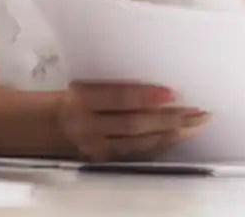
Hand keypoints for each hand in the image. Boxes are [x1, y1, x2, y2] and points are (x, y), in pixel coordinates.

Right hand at [58, 82, 209, 160]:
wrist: (46, 125)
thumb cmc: (72, 97)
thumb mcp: (84, 84)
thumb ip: (114, 87)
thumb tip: (157, 88)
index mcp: (80, 99)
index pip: (119, 98)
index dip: (147, 96)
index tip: (173, 93)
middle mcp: (87, 125)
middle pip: (134, 123)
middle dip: (169, 118)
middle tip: (198, 112)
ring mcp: (96, 146)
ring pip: (139, 141)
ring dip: (171, 134)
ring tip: (196, 125)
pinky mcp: (105, 159)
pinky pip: (137, 152)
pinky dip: (160, 144)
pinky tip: (177, 137)